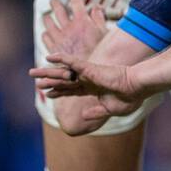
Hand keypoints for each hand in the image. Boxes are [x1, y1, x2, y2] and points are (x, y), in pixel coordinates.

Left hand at [30, 52, 146, 118]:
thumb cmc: (130, 98)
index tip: (46, 93)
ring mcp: (89, 74)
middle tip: (34, 79)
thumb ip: (96, 112)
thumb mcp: (110, 110)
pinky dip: (61, 58)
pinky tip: (49, 56)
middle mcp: (89, 80)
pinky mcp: (91, 68)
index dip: (59, 91)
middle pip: (64, 80)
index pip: (72, 90)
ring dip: (47, 72)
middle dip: (48, 80)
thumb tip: (84, 114)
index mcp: (95, 90)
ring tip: (32, 72)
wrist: (138, 88)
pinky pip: (73, 62)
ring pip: (64, 72)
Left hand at [42, 0, 108, 58]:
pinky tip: (48, 33)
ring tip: (47, 16)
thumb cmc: (101, 52)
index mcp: (83, 22)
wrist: (90, 71)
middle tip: (54, 1)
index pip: (76, 2)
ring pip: (48, 21)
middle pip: (58, 8)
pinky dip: (46, 33)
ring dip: (48, 17)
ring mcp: (59, 37)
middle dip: (55, 3)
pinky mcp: (53, 48)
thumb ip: (99, 18)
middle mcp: (69, 27)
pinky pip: (45, 36)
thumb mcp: (104, 34)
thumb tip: (97, 6)